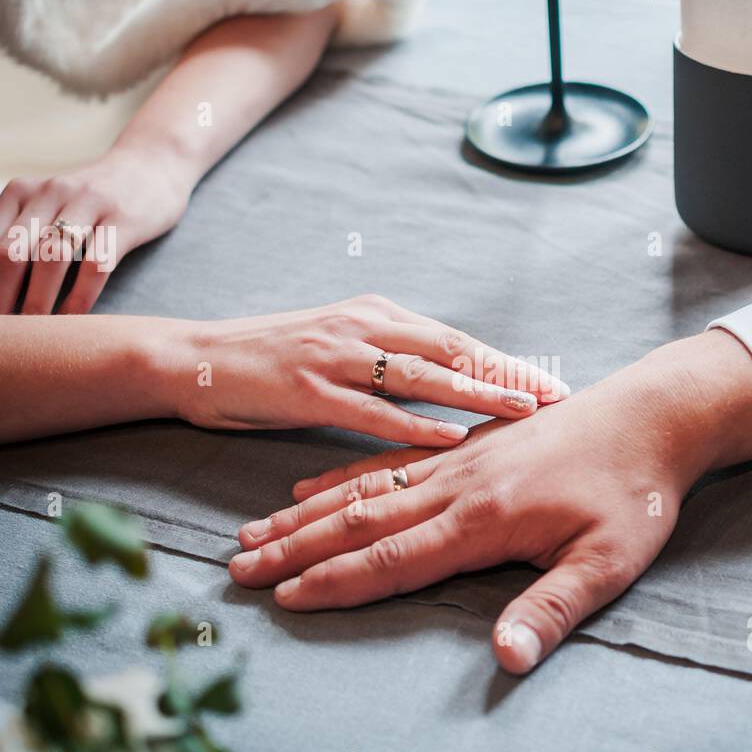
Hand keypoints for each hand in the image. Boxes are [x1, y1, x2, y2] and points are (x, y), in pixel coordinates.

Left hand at [0, 145, 192, 314]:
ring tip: (34, 338)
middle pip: (9, 255)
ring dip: (38, 303)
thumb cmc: (93, 200)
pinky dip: (82, 297)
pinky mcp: (124, 220)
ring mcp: (89, 204)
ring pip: (51, 260)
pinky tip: (75, 321)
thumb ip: (21, 237)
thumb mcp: (48, 205)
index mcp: (20, 192)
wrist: (152, 165)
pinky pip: (97, 265)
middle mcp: (49, 193)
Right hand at [171, 294, 568, 444]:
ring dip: (477, 393)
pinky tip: (453, 435)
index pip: (456, 339)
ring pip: (422, 375)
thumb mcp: (338, 347)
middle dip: (508, 373)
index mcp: (377, 316)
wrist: (192, 359)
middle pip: (453, 350)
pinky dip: (415, 423)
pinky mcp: (308, 389)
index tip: (552, 381)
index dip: (506, 360)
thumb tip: (446, 387)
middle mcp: (363, 327)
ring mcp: (335, 356)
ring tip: (524, 410)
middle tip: (559, 394)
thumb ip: (388, 361)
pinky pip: (372, 410)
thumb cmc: (271, 361)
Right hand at [227, 330, 751, 672]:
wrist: (652, 415)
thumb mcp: (607, 563)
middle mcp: (456, 486)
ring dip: (304, 515)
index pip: (394, 558)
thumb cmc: (635, 495)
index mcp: (484, 519)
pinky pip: (388, 460)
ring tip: (254, 532)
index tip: (285, 599)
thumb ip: (551, 610)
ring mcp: (456, 462)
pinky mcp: (465, 447)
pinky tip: (310, 487)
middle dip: (297, 550)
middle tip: (240, 569)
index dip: (337, 582)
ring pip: (363, 488)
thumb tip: (505, 661)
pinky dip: (341, 476)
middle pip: (359, 521)